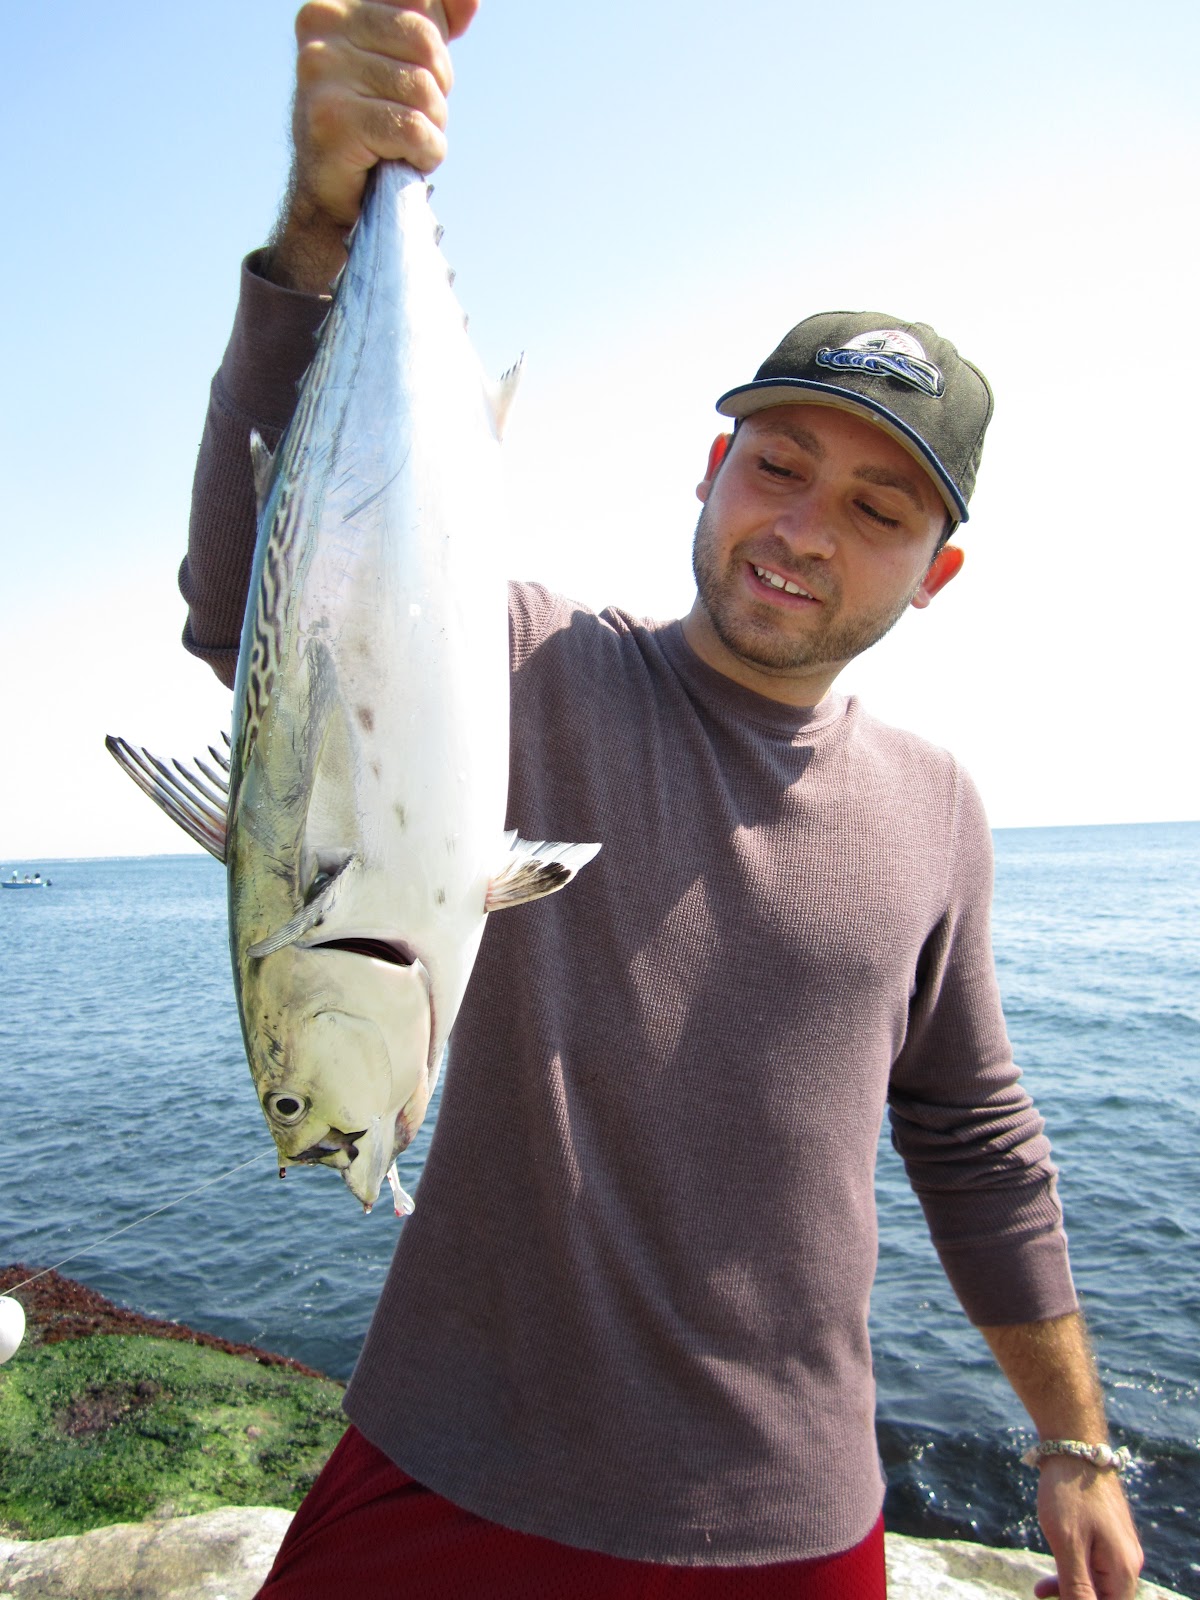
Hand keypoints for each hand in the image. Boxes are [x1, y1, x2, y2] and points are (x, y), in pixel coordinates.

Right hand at [269, 0, 480, 289]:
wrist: (336, 200)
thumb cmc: (375, 125)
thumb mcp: (405, 61)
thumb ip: (433, 20)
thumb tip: (470, 0)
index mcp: (334, 6)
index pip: (418, 2)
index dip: (441, 40)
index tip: (430, 75)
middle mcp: (321, 28)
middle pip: (426, 43)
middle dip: (436, 91)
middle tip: (409, 120)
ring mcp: (320, 73)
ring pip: (423, 90)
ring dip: (430, 128)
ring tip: (401, 144)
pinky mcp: (333, 121)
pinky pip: (414, 129)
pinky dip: (425, 154)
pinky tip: (402, 162)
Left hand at [1033, 1457, 1142, 1599]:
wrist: (1073, 1446)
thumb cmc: (1069, 1494)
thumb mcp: (1067, 1544)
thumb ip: (1077, 1586)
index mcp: (1123, 1570)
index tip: (1058, 1599)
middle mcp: (1127, 1561)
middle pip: (1106, 1598)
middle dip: (1076, 1599)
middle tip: (1042, 1594)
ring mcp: (1119, 1546)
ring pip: (1098, 1582)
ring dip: (1070, 1589)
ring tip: (1039, 1591)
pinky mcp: (1107, 1534)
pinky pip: (1093, 1564)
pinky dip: (1073, 1571)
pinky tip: (1050, 1576)